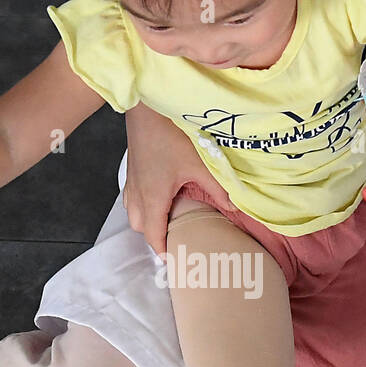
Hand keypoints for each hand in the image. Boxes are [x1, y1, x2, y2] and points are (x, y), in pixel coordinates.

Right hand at [124, 103, 229, 254]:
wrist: (147, 106)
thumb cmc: (171, 134)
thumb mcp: (199, 164)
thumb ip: (217, 189)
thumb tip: (235, 208)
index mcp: (153, 198)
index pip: (153, 235)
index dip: (163, 250)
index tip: (173, 260)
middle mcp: (138, 194)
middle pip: (140, 227)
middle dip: (155, 236)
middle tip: (175, 238)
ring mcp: (132, 181)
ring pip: (133, 213)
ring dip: (147, 220)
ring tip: (166, 219)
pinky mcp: (131, 169)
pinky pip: (131, 197)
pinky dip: (141, 205)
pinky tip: (157, 196)